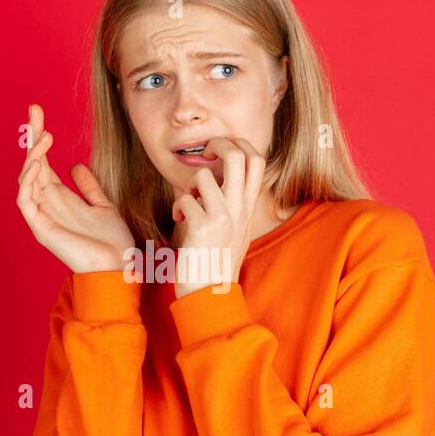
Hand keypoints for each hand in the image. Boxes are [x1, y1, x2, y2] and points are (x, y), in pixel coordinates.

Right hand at [16, 103, 134, 273]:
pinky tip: (38, 163)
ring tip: (44, 137)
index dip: (38, 137)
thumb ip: (89, 186)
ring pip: (26, 180)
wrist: (119, 268)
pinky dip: (28, 181)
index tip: (38, 111)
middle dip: (31, 137)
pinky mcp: (41, 228)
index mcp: (59, 198)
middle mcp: (47, 204)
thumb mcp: (103, 205)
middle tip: (34, 111)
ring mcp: (42, 216)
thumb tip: (76, 166)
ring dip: (32, 156)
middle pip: (31, 165)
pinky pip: (25, 201)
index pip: (43, 161)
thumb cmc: (112, 243)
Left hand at [170, 136, 265, 298]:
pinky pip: (184, 199)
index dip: (239, 143)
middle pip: (237, 155)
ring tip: (188, 203)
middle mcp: (240, 209)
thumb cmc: (217, 259)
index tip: (220, 150)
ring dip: (189, 186)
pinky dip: (177, 208)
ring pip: (203, 175)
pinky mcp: (202, 227)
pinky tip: (179, 221)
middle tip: (205, 153)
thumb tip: (218, 174)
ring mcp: (223, 217)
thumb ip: (234, 202)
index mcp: (249, 207)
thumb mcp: (237, 228)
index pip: (257, 159)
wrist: (210, 292)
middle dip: (216, 144)